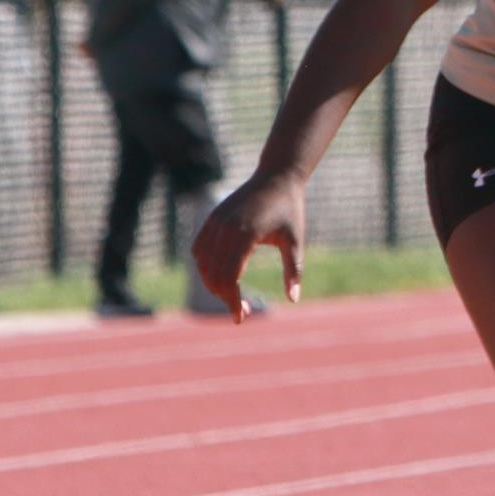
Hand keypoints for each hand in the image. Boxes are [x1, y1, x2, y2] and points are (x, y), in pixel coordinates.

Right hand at [191, 170, 305, 323]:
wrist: (277, 177)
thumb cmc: (289, 210)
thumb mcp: (295, 240)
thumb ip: (294, 269)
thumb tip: (293, 299)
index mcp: (246, 234)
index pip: (230, 277)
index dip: (232, 301)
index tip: (241, 318)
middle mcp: (226, 228)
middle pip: (213, 274)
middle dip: (224, 297)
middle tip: (242, 311)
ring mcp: (215, 222)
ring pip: (202, 263)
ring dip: (212, 283)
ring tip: (233, 295)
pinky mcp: (211, 218)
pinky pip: (198, 248)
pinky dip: (205, 266)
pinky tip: (222, 276)